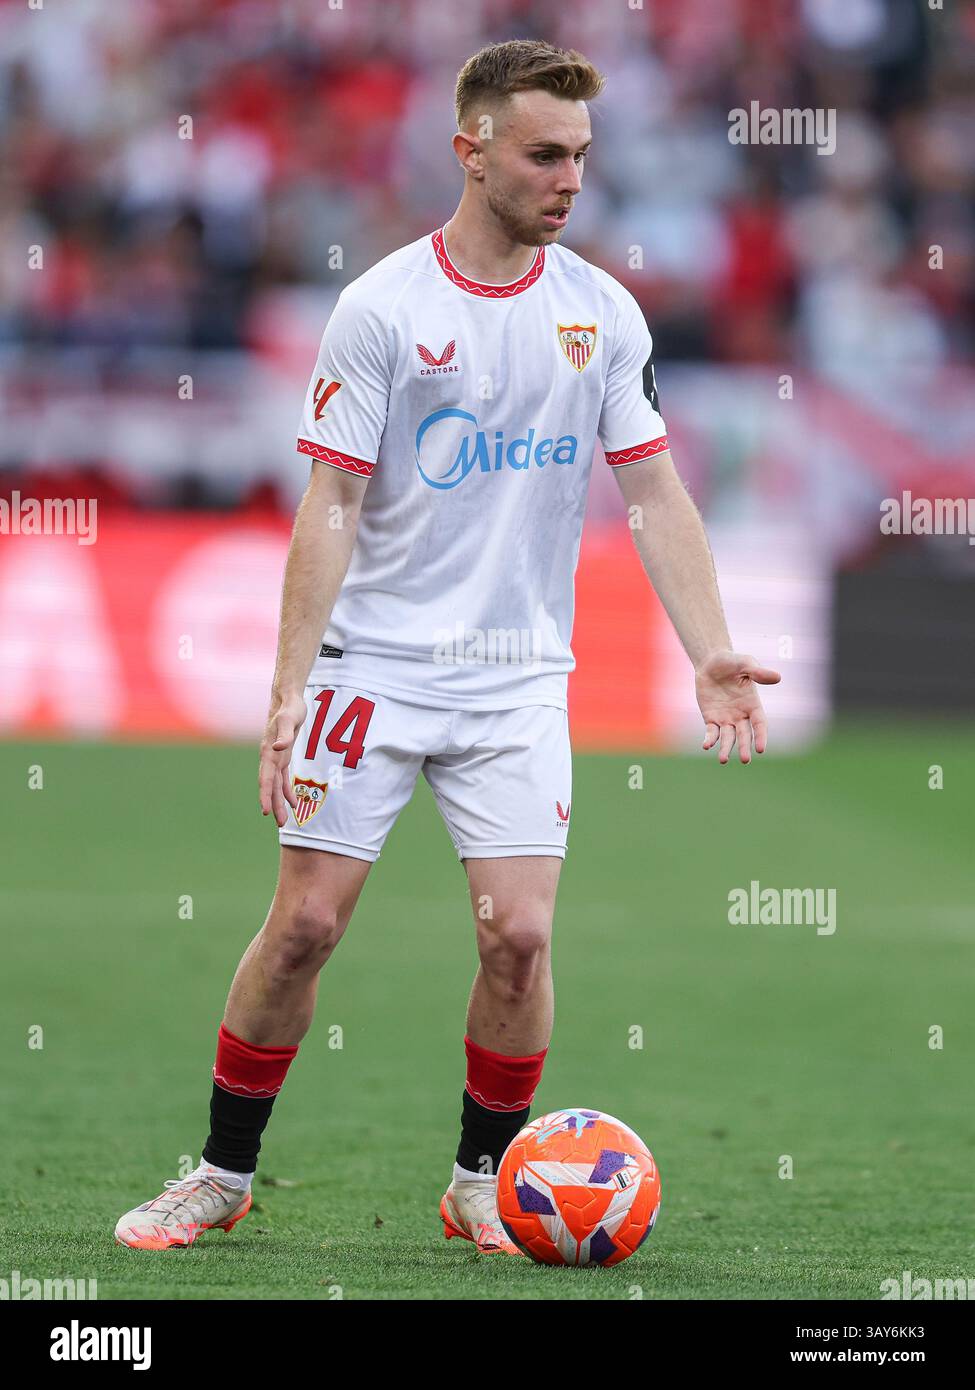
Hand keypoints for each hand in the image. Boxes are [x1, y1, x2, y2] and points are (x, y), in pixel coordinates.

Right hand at [259, 692, 307, 825]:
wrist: (287, 699)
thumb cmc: (289, 709)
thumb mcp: (289, 719)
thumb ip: (284, 734)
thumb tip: (278, 748)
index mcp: (268, 752)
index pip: (265, 778)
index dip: (265, 795)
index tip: (265, 811)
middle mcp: (269, 757)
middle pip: (269, 786)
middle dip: (273, 805)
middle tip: (279, 823)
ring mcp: (275, 758)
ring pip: (275, 785)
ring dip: (279, 802)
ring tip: (283, 822)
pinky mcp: (282, 757)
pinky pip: (282, 779)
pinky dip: (286, 791)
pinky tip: (293, 804)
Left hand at [696, 649, 780, 764]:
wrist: (711, 662)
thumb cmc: (732, 662)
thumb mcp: (746, 664)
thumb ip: (758, 672)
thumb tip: (778, 677)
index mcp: (753, 704)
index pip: (759, 724)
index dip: (761, 736)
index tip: (760, 749)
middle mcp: (741, 715)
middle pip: (744, 735)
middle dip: (744, 747)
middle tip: (745, 760)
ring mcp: (726, 718)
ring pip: (727, 737)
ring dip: (726, 748)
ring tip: (723, 760)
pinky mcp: (710, 718)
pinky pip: (711, 732)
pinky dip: (709, 739)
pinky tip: (706, 745)